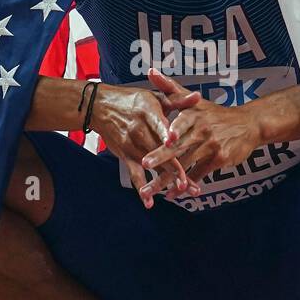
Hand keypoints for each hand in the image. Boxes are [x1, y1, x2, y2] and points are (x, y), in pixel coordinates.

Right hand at [89, 69, 201, 207]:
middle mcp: (139, 130)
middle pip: (159, 151)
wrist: (100, 106)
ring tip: (182, 190)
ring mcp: (132, 145)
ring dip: (166, 180)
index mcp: (148, 112)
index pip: (159, 125)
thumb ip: (178, 100)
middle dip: (175, 168)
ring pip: (151, 166)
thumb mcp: (155, 97)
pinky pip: (134, 174)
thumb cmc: (132, 100)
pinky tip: (149, 202)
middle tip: (190, 182)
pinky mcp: (125, 155)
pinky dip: (141, 188)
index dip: (167, 134)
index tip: (175, 142)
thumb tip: (198, 97)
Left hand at [137, 69, 262, 197]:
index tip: (162, 138)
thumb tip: (150, 71)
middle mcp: (202, 130)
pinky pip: (198, 175)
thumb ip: (169, 87)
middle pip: (179, 146)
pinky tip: (172, 194)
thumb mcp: (194, 100)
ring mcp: (211, 146)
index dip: (170, 132)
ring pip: (186, 164)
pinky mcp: (219, 160)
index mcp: (193, 115)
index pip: (179, 124)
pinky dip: (186, 185)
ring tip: (150, 190)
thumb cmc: (216, 113)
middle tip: (145, 164)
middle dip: (161, 157)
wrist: (249, 125)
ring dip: (167, 180)